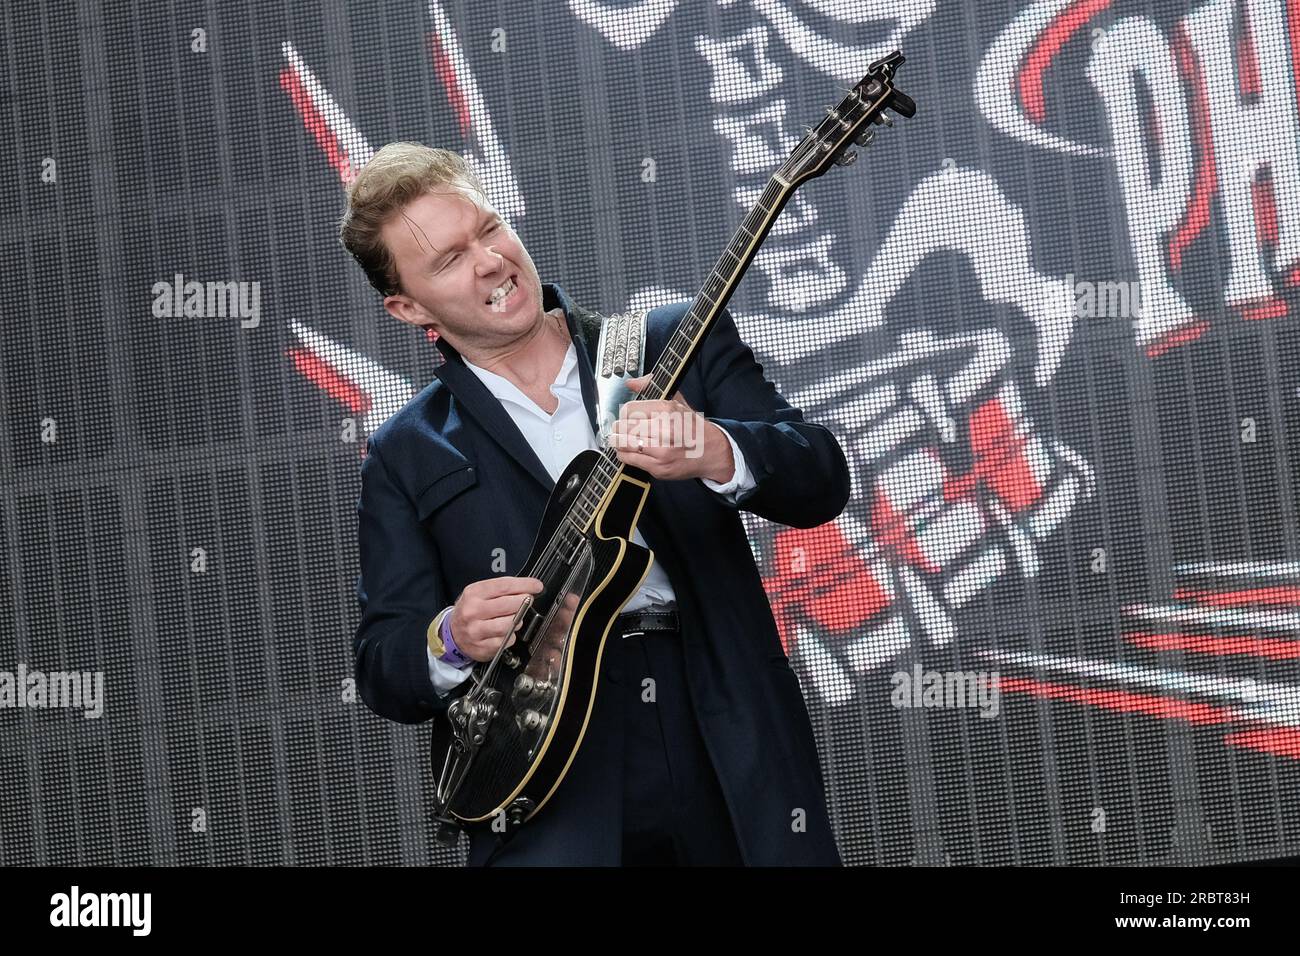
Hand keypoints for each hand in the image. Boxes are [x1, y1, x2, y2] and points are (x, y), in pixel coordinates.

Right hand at [449, 576, 543, 662]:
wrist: (452, 635)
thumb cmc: (470, 611)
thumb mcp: (479, 594)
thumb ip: (501, 589)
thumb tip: (527, 588)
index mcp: (473, 593)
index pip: (504, 586)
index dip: (524, 585)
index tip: (536, 586)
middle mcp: (473, 611)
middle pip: (509, 604)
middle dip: (524, 602)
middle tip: (527, 601)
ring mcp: (476, 630)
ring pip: (510, 624)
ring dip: (518, 620)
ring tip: (515, 618)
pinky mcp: (482, 647)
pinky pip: (507, 640)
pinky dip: (511, 635)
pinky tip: (506, 632)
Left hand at [609, 375, 734, 481]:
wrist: (711, 451)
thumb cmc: (692, 427)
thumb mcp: (676, 401)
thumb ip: (652, 388)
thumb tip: (631, 383)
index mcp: (667, 410)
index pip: (629, 410)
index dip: (624, 413)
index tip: (625, 416)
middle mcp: (665, 430)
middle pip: (623, 427)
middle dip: (618, 428)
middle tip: (619, 428)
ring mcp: (662, 451)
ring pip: (623, 444)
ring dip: (618, 441)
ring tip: (619, 439)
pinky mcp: (659, 467)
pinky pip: (629, 459)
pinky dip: (624, 454)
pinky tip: (628, 451)